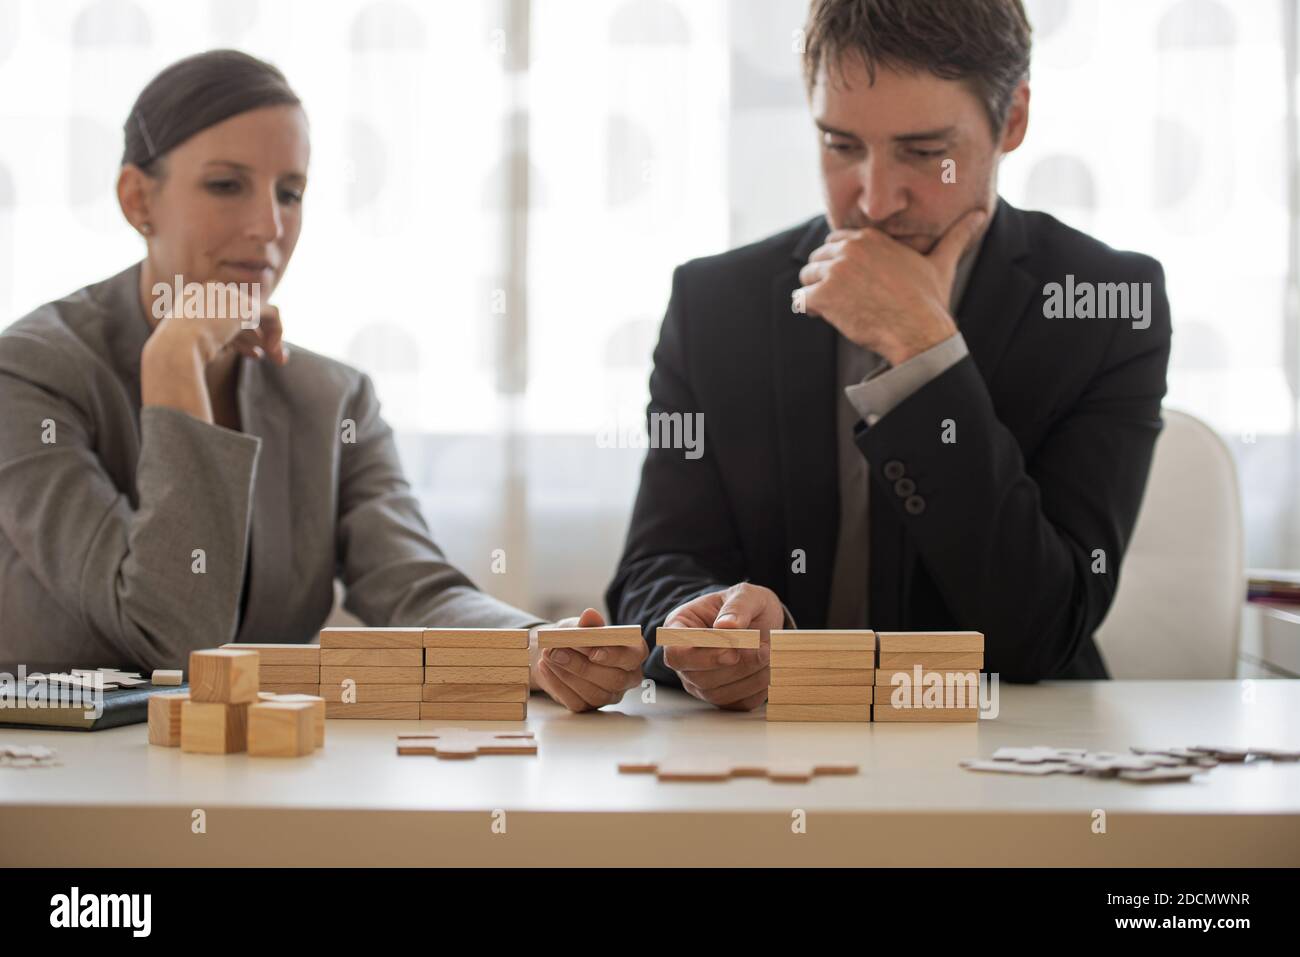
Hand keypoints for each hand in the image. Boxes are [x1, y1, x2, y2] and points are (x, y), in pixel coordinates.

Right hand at [141, 302, 286, 421]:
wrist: (176, 347)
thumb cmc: (175, 354)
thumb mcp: (193, 345)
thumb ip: (215, 341)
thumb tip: (236, 349)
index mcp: (194, 298)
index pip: (224, 313)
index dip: (241, 335)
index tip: (251, 353)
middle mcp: (212, 291)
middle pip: (242, 313)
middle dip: (258, 336)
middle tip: (270, 356)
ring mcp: (229, 295)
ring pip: (259, 314)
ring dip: (270, 338)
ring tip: (279, 359)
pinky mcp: (246, 306)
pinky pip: (272, 314)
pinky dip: (278, 332)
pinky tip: (275, 352)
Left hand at [533, 607, 648, 712]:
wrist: (561, 651)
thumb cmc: (579, 638)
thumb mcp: (583, 626)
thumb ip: (589, 623)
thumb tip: (589, 615)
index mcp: (633, 654)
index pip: (634, 657)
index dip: (615, 655)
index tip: (594, 651)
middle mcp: (626, 678)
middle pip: (614, 679)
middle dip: (583, 665)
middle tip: (557, 651)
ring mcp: (609, 696)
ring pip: (594, 693)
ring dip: (567, 674)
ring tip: (548, 656)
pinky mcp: (589, 706)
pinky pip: (576, 702)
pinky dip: (557, 684)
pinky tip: (545, 667)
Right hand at [661, 583, 783, 710]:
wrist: (762, 621)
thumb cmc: (746, 606)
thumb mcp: (745, 595)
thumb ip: (737, 607)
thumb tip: (726, 627)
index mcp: (679, 629)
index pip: (676, 653)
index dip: (703, 657)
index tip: (733, 652)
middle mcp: (686, 659)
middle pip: (698, 677)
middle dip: (736, 667)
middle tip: (764, 650)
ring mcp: (701, 681)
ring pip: (718, 694)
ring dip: (750, 677)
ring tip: (769, 655)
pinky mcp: (723, 696)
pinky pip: (737, 703)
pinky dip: (758, 689)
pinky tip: (768, 669)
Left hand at [796, 207, 985, 365]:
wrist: (919, 332)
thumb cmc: (929, 301)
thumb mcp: (942, 262)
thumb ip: (956, 236)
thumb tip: (981, 214)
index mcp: (870, 238)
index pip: (836, 241)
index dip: (840, 262)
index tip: (853, 281)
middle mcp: (850, 248)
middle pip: (818, 257)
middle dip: (825, 277)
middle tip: (844, 299)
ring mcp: (835, 271)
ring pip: (807, 276)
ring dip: (816, 293)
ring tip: (838, 309)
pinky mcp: (824, 296)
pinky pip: (800, 298)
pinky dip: (809, 310)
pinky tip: (828, 318)